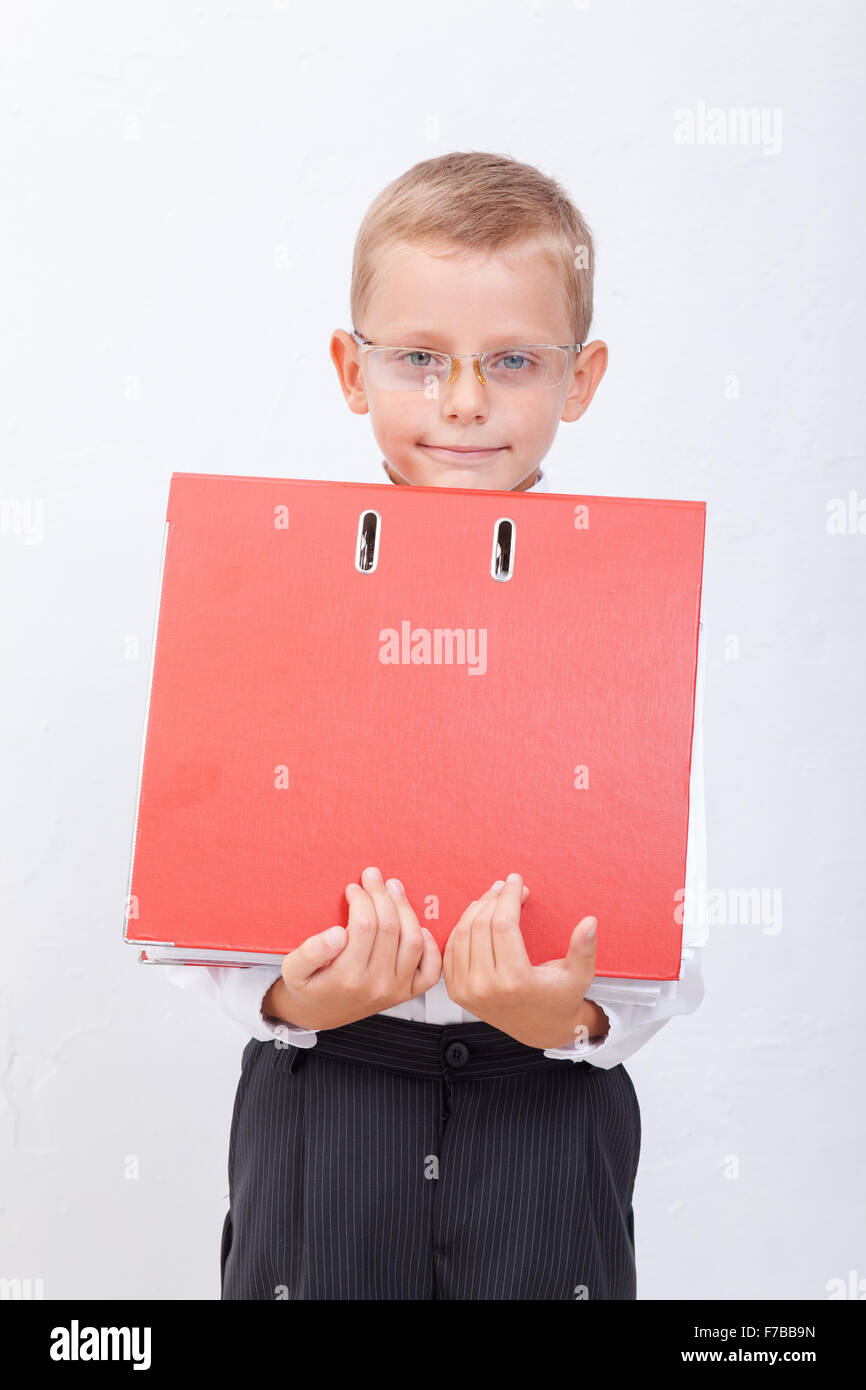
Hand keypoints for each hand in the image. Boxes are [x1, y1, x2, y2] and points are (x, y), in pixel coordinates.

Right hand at [276, 866, 441, 1030]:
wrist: (316, 1014)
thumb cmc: (306, 987)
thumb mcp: (293, 969)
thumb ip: (312, 951)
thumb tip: (337, 933)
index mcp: (347, 977)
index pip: (364, 926)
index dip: (361, 899)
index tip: (353, 888)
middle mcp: (376, 984)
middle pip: (390, 928)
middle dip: (382, 895)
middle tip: (373, 878)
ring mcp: (395, 990)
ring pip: (412, 941)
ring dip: (405, 909)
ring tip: (393, 890)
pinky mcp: (406, 993)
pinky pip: (431, 970)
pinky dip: (430, 946)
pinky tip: (417, 926)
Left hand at [443, 873, 599, 1049]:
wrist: (540, 1030)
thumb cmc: (561, 999)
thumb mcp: (579, 976)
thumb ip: (584, 949)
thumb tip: (590, 921)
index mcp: (515, 981)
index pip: (503, 924)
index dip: (509, 897)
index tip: (516, 880)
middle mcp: (486, 987)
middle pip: (480, 925)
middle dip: (494, 898)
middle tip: (507, 886)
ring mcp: (467, 991)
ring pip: (462, 934)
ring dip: (477, 909)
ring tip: (494, 896)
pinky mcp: (457, 992)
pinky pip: (452, 950)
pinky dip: (462, 927)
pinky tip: (477, 914)